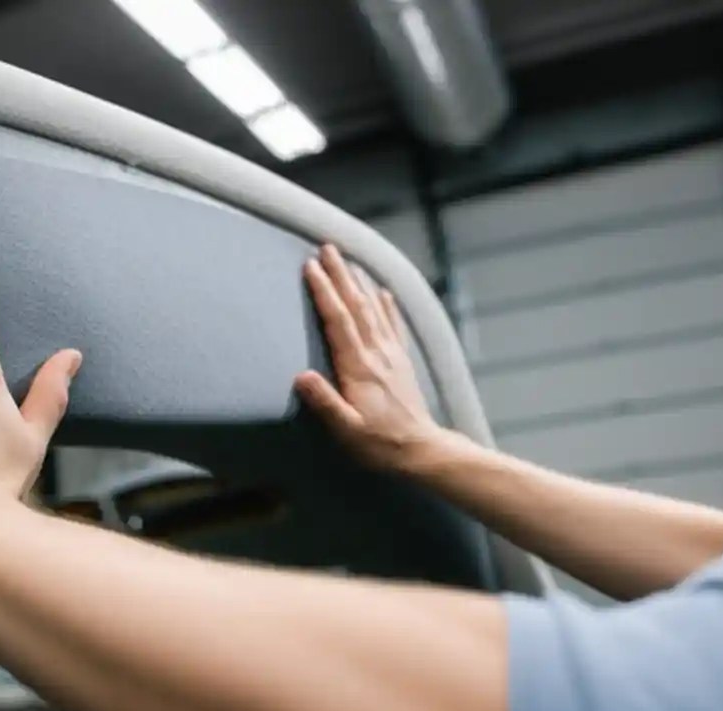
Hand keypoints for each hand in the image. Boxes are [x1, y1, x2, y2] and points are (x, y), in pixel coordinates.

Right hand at [295, 245, 442, 468]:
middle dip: (340, 275)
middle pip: (355, 306)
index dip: (323, 292)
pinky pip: (392, 326)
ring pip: (373, 310)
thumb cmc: (379, 444)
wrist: (421, 451)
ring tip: (347, 260)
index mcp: (358, 368)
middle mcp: (376, 355)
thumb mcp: (346, 431)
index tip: (310, 267)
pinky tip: (382, 291)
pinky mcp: (400, 363)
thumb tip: (301, 376)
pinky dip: (386, 305)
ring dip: (358, 283)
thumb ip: (325, 403)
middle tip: (326, 247)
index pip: (338, 321)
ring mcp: (391, 356)